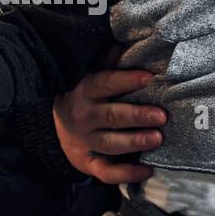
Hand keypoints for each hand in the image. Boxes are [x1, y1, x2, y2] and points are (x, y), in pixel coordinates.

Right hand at [52, 44, 165, 184]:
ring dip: (135, 141)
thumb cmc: (82, 96)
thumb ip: (109, 62)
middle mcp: (84, 117)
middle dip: (137, 116)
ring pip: (110, 143)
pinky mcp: (86, 162)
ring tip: (157, 138)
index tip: (149, 77)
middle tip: (162, 116)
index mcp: (85, 91)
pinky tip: (146, 171)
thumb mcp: (90, 75)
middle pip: (112, 116)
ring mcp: (84, 141)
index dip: (126, 80)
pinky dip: (125, 174)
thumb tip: (130, 41)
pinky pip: (106, 171)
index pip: (106, 84)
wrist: (52, 126)